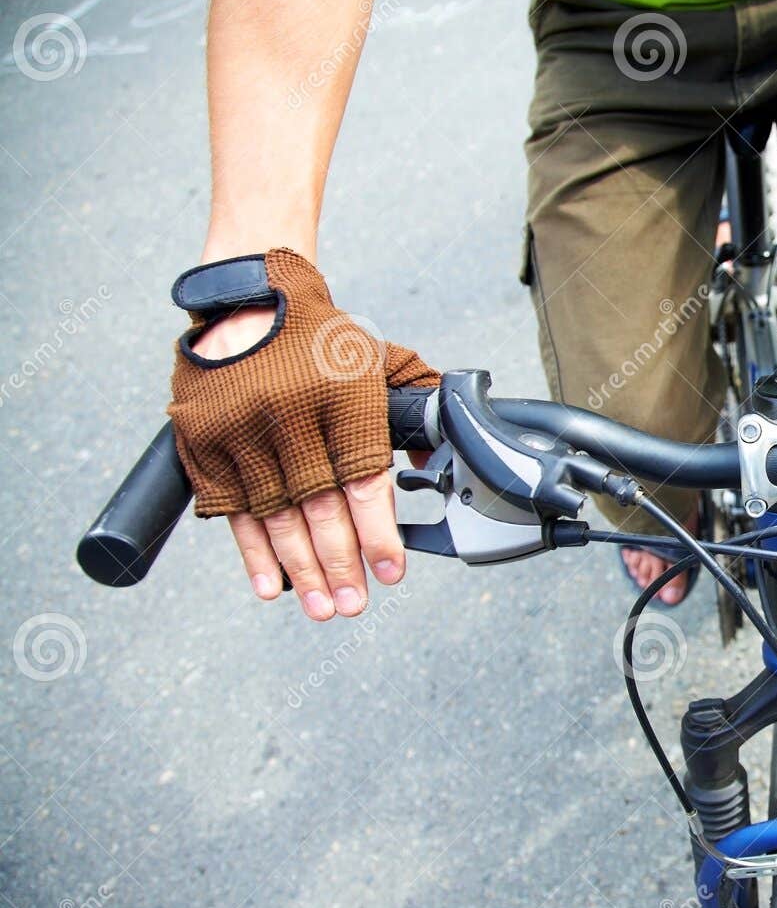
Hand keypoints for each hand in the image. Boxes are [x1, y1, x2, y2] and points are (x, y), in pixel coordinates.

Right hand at [188, 308, 398, 618]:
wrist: (246, 301)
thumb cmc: (321, 337)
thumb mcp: (378, 359)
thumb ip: (415, 405)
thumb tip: (440, 460)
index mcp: (339, 398)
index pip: (362, 479)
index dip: (376, 533)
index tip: (390, 572)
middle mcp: (289, 417)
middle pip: (318, 507)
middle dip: (340, 564)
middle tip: (354, 603)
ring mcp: (242, 432)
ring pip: (276, 516)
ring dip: (300, 569)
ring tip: (322, 606)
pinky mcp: (206, 444)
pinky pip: (232, 510)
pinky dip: (252, 553)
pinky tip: (270, 585)